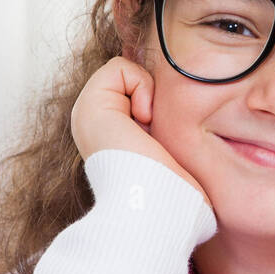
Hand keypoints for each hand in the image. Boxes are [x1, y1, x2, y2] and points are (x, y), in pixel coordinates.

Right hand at [70, 56, 211, 205]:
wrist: (156, 206)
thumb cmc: (172, 192)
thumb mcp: (174, 153)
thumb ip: (168, 127)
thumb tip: (185, 101)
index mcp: (109, 136)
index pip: (137, 94)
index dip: (158, 104)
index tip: (160, 137)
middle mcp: (94, 124)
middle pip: (133, 82)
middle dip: (153, 99)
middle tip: (155, 133)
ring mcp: (88, 113)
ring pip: (127, 73)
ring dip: (148, 95)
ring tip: (148, 128)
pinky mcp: (91, 103)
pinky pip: (120, 67)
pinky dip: (140, 87)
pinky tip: (143, 118)